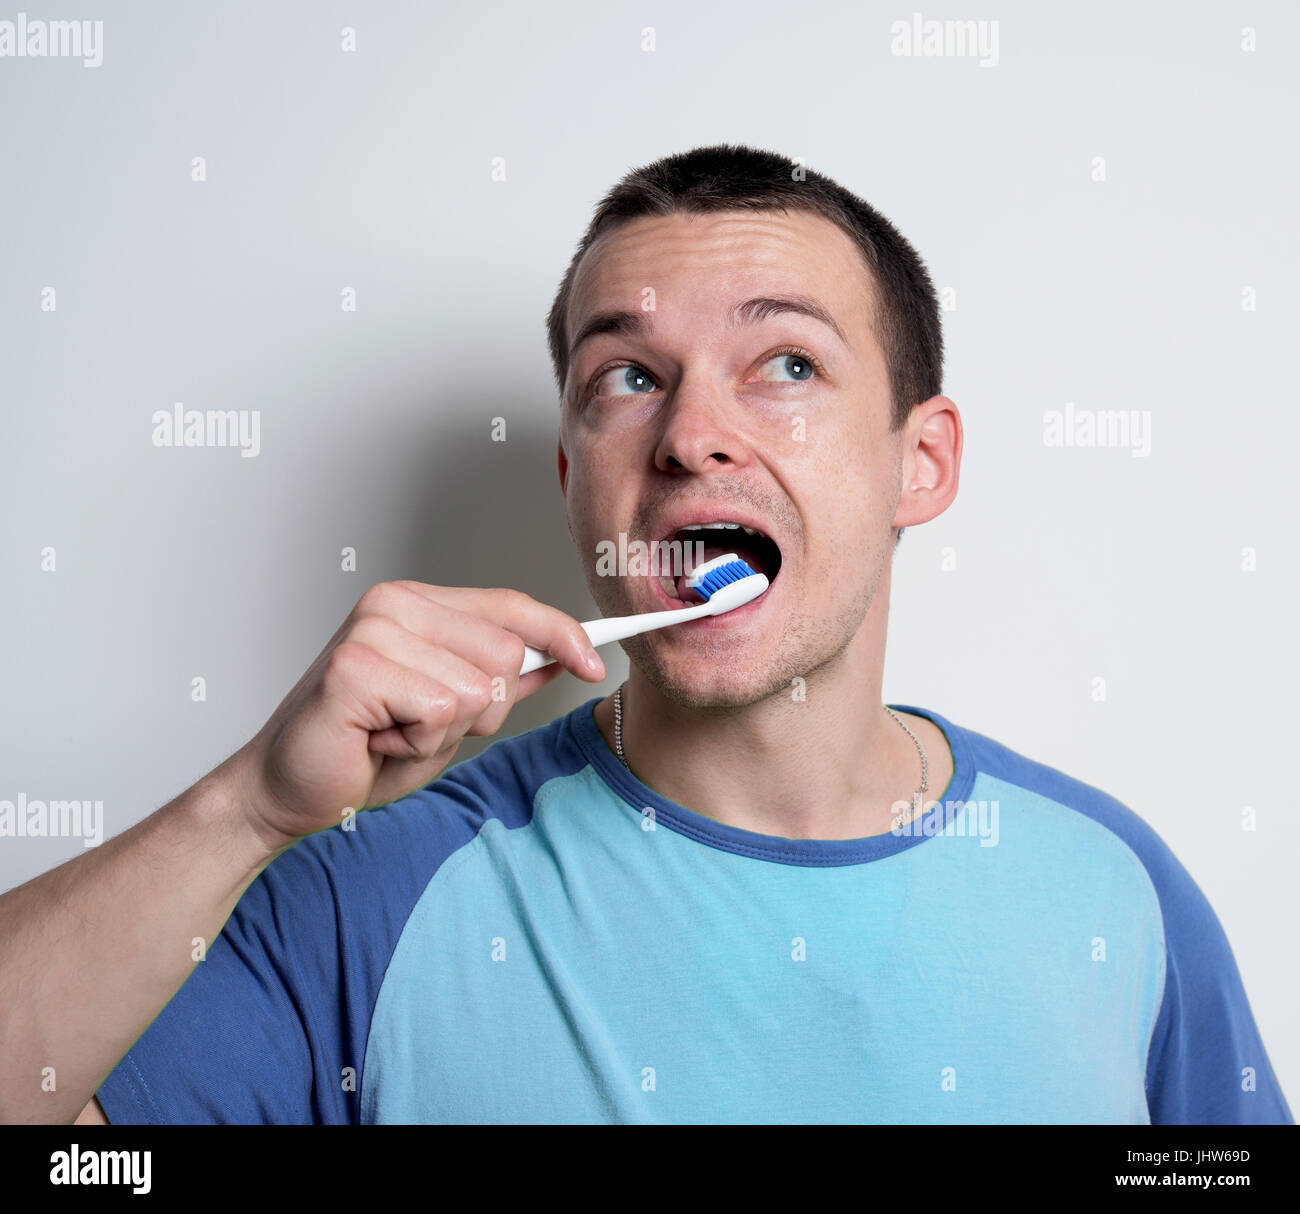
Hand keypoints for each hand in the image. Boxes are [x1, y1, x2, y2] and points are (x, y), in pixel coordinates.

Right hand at [227, 581, 604, 848]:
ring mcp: (373, 630)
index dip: (561, 633)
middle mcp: (394, 604)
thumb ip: (501, 681)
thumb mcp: (451, 716)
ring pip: (480, 685)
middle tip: (423, 725)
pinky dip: (420, 743)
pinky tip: (378, 740)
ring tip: (396, 733)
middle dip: (484, 709)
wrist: (285, 791)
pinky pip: (444, 710)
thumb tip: (562, 656)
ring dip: (447, 731)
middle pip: (507, 651)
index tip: (594, 664)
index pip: (511, 606)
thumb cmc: (363, 751)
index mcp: (417, 604)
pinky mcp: (357, 667)